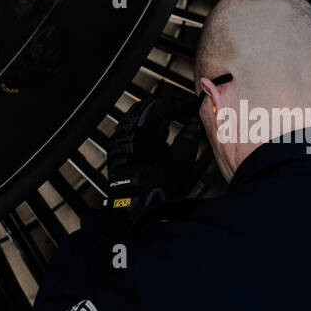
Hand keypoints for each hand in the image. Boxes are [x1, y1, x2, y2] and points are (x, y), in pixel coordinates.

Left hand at [105, 91, 203, 213]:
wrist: (132, 207)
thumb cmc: (156, 188)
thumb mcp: (181, 163)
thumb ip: (188, 139)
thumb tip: (193, 125)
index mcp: (148, 129)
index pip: (164, 104)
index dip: (179, 102)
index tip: (189, 106)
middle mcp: (131, 129)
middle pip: (148, 105)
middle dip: (165, 104)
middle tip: (180, 110)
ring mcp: (121, 137)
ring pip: (136, 114)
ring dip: (152, 112)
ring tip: (167, 118)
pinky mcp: (116, 148)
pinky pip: (128, 125)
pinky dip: (141, 123)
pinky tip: (149, 132)